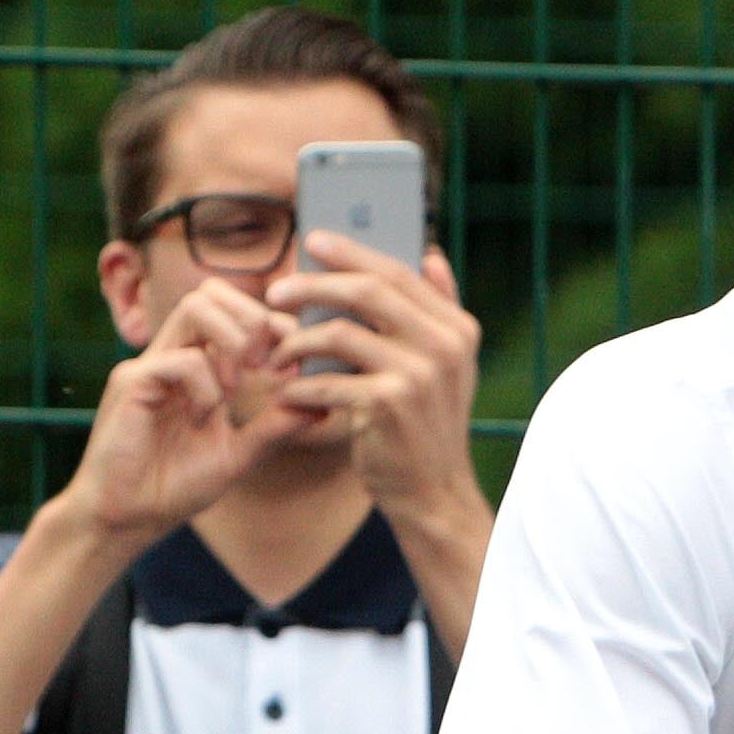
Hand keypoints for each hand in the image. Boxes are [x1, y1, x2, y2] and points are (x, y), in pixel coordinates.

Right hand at [60, 275, 309, 546]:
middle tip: (270, 367)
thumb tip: (323, 404)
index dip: (271, 325)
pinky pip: (180, 360)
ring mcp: (149, 364)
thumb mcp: (239, 454)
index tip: (290, 369)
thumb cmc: (174, 486)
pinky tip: (203, 418)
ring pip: (195, 307)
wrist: (126, 520)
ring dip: (232, 341)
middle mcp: (171, 354)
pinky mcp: (131, 383)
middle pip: (213, 292)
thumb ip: (276, 427)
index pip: (234, 310)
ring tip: (238, 386)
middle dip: (254, 320)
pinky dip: (206, 387)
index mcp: (196, 364)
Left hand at [269, 238, 488, 542]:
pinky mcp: (389, 405)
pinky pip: (328, 380)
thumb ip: (438, 310)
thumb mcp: (446, 366)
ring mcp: (419, 375)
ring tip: (278, 356)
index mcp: (457, 327)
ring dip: (298, 342)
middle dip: (313, 285)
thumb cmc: (425, 425)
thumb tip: (430, 253)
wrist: (433, 492)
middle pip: (367, 291)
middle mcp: (445, 346)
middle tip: (276, 293)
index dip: (352, 252)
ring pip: (339, 333)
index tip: (312, 241)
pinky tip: (289, 394)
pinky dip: (301, 386)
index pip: (399, 272)